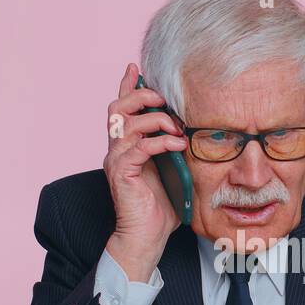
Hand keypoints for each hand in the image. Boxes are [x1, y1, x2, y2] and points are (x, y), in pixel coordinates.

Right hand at [103, 62, 187, 281]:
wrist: (146, 237)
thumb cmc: (160, 209)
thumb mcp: (171, 169)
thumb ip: (171, 148)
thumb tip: (188, 130)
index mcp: (125, 146)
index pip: (121, 109)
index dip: (126, 85)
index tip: (134, 67)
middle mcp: (116, 150)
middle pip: (117, 108)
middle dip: (141, 96)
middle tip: (164, 99)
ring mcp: (116, 161)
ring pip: (126, 123)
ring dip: (155, 119)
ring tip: (177, 127)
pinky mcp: (121, 174)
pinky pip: (139, 147)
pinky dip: (161, 141)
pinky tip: (178, 145)